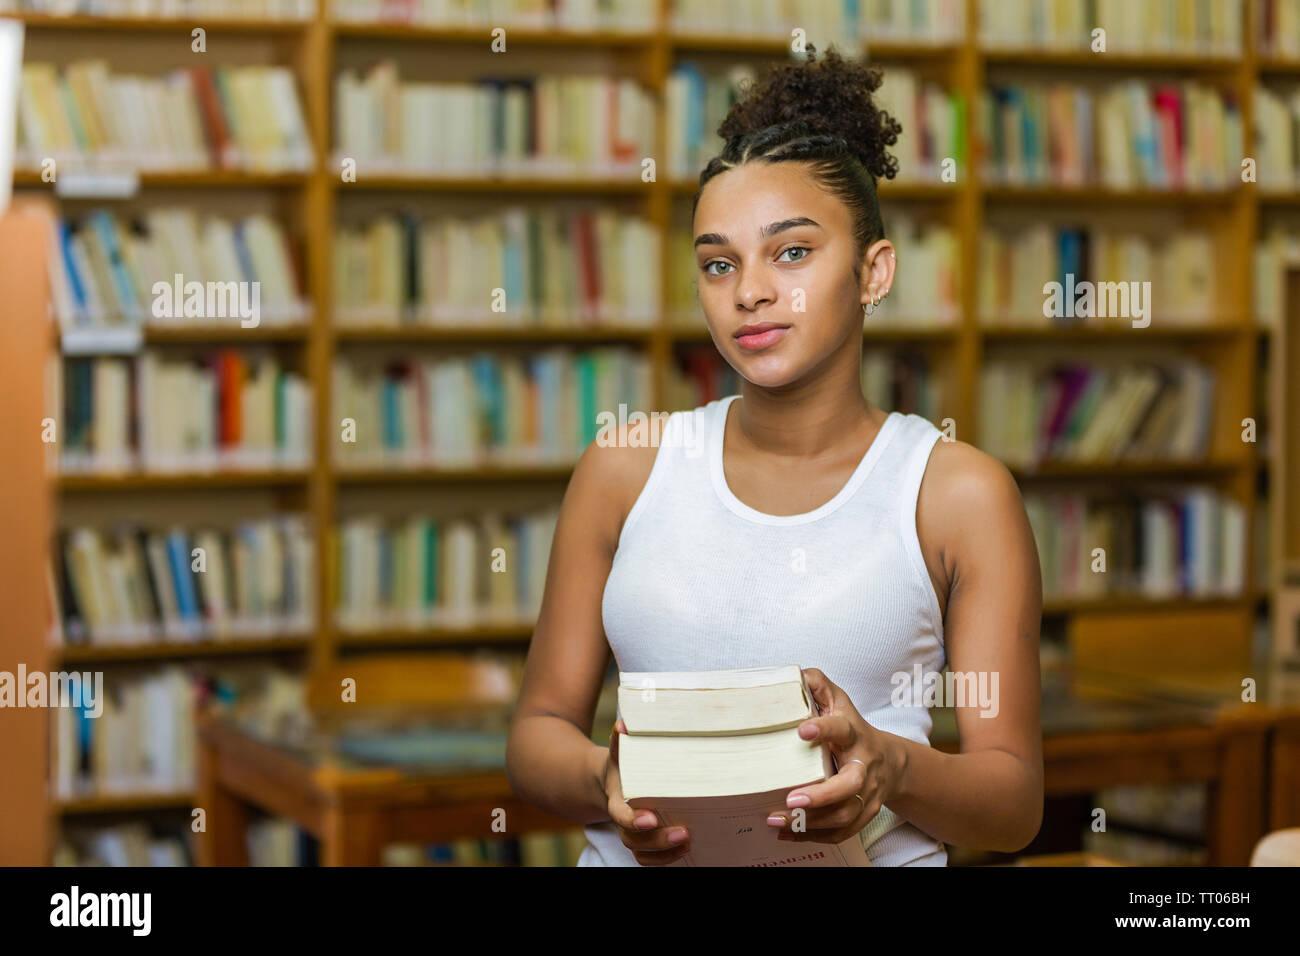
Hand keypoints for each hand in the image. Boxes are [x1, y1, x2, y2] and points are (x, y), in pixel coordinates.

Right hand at [600, 718, 691, 864]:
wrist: (614, 783)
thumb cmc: (622, 767)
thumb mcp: (619, 753)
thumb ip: (620, 741)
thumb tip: (624, 724)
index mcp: (617, 801)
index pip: (621, 815)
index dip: (634, 820)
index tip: (651, 818)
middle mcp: (623, 823)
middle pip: (634, 839)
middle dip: (658, 840)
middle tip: (683, 832)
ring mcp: (633, 835)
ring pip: (642, 853)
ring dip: (665, 851)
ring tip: (688, 841)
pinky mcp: (644, 843)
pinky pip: (650, 859)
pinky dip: (666, 858)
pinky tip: (686, 849)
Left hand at [766, 667, 898, 844]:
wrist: (891, 764)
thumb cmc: (854, 730)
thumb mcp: (840, 703)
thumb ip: (819, 686)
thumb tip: (797, 673)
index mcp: (854, 734)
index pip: (841, 728)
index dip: (824, 728)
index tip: (802, 730)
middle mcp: (864, 766)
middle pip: (850, 784)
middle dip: (822, 795)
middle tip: (792, 800)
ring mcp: (866, 794)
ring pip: (844, 815)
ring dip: (811, 822)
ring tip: (777, 819)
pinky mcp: (863, 814)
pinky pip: (841, 832)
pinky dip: (813, 835)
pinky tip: (788, 832)